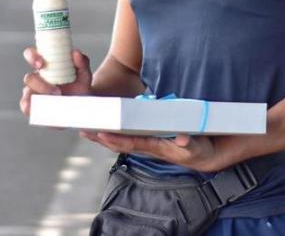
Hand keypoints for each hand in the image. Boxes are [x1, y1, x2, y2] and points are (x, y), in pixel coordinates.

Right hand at [19, 48, 92, 116]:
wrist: (82, 106)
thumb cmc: (80, 86)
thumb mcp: (84, 75)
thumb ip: (82, 63)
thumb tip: (76, 53)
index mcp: (45, 65)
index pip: (31, 55)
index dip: (32, 56)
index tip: (41, 63)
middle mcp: (36, 78)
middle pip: (29, 78)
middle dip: (41, 85)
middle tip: (57, 91)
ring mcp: (32, 92)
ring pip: (27, 93)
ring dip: (39, 98)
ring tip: (56, 103)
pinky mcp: (32, 107)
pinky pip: (26, 107)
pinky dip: (33, 109)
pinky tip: (46, 110)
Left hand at [79, 131, 222, 172]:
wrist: (201, 156)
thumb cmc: (196, 150)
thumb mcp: (195, 146)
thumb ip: (188, 142)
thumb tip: (181, 139)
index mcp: (155, 146)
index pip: (131, 143)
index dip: (115, 139)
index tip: (100, 133)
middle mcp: (147, 146)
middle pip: (119, 143)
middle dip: (101, 138)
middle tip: (83, 129)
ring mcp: (146, 144)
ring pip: (120, 141)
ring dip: (103, 136)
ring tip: (85, 129)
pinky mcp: (148, 140)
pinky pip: (126, 137)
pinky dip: (113, 134)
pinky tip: (102, 130)